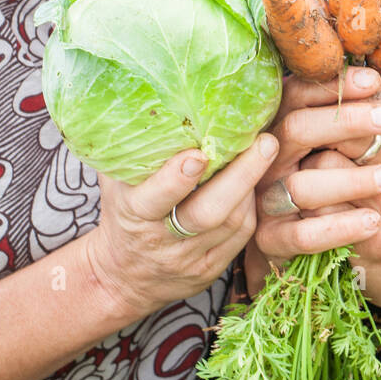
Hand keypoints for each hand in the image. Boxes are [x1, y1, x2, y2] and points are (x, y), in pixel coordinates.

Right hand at [85, 134, 278, 319]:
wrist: (123, 278)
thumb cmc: (121, 216)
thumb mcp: (115, 185)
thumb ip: (132, 151)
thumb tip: (151, 101)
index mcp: (134, 216)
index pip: (155, 199)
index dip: (176, 178)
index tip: (199, 153)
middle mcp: (163, 241)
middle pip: (208, 213)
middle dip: (240, 176)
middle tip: (265, 142)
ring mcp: (190, 259)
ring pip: (231, 223)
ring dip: (251, 186)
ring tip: (264, 152)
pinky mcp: (211, 269)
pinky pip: (240, 237)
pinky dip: (250, 206)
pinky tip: (254, 183)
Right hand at [247, 70, 380, 316]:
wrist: (378, 251)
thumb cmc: (373, 187)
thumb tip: (380, 89)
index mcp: (290, 126)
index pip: (297, 94)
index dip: (332, 86)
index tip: (372, 82)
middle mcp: (271, 159)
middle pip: (294, 129)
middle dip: (343, 122)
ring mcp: (267, 199)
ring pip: (300, 185)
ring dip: (350, 181)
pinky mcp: (273, 240)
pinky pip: (302, 235)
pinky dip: (340, 227)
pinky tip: (373, 221)